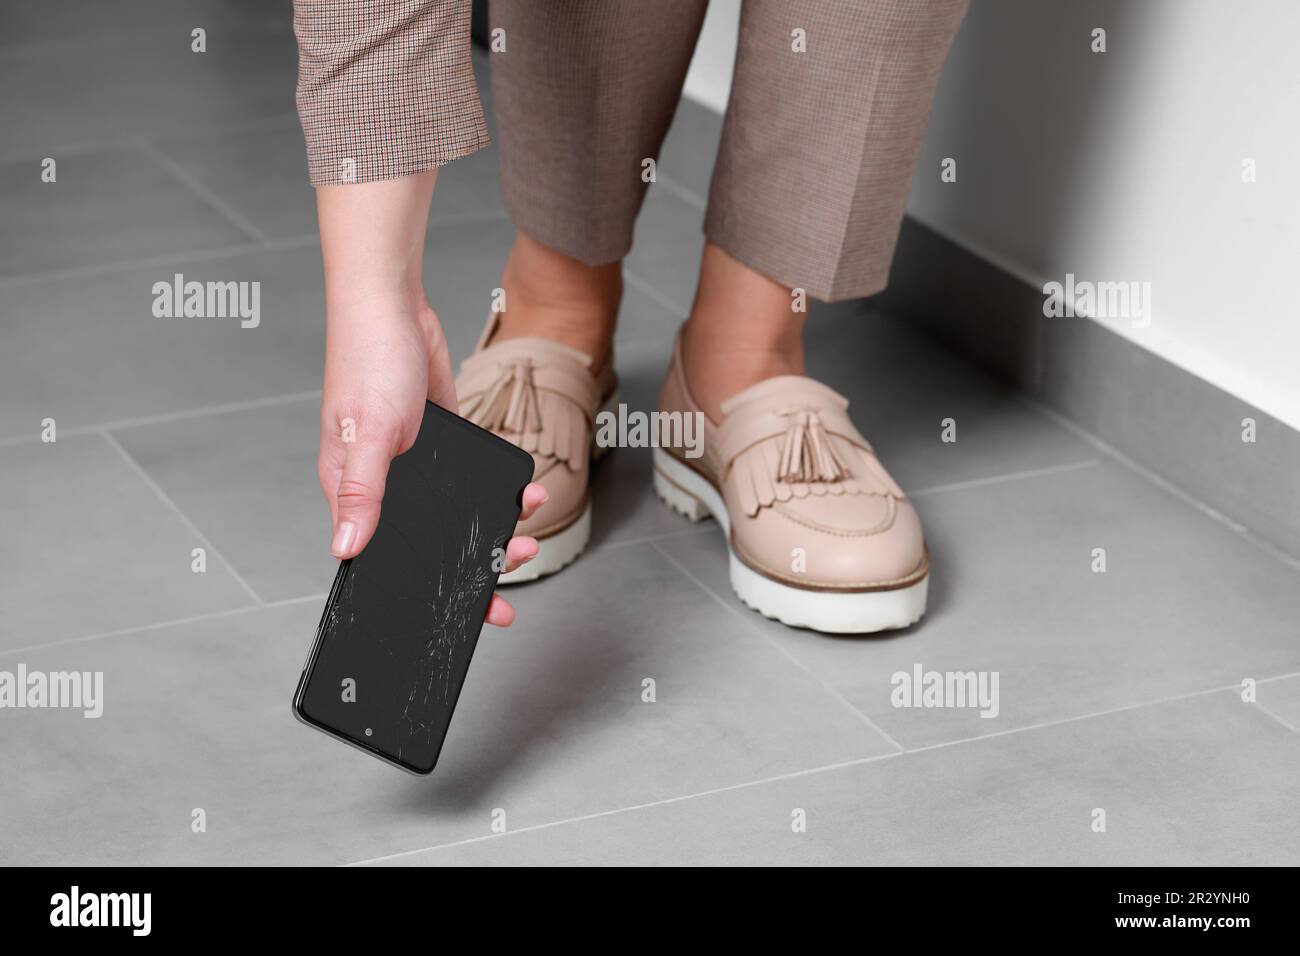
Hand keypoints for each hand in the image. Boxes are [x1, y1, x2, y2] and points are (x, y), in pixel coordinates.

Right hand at [313, 173, 541, 627]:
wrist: (394, 304)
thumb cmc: (366, 360)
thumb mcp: (367, 431)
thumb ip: (363, 492)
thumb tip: (347, 550)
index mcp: (353, 494)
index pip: (386, 562)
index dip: (424, 593)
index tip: (463, 617)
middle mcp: (384, 486)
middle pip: (430, 544)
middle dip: (473, 566)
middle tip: (512, 572)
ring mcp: (415, 465)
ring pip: (457, 515)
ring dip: (493, 525)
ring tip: (527, 525)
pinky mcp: (441, 441)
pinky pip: (472, 479)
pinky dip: (499, 489)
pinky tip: (523, 491)